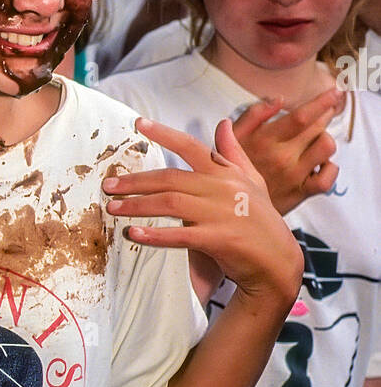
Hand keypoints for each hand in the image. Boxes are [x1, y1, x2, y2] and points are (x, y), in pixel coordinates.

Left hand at [102, 117, 303, 306]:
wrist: (278, 262)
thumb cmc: (262, 221)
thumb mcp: (252, 182)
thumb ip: (233, 153)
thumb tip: (222, 124)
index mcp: (227, 174)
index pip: (191, 147)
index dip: (164, 134)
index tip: (138, 124)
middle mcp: (223, 188)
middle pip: (170, 178)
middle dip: (135, 181)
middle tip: (108, 185)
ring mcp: (221, 213)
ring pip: (170, 203)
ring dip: (137, 206)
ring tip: (113, 209)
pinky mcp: (219, 239)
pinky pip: (181, 235)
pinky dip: (156, 235)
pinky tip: (134, 234)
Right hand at [231, 89, 346, 213]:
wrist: (230, 203)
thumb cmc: (233, 165)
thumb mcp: (233, 135)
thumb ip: (254, 114)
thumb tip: (279, 99)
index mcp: (266, 140)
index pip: (301, 116)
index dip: (322, 102)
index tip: (334, 92)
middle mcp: (282, 157)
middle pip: (317, 128)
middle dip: (325, 115)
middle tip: (324, 111)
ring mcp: (293, 176)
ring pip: (326, 147)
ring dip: (325, 139)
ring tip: (315, 139)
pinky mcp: (300, 193)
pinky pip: (328, 178)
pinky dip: (330, 168)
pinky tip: (320, 164)